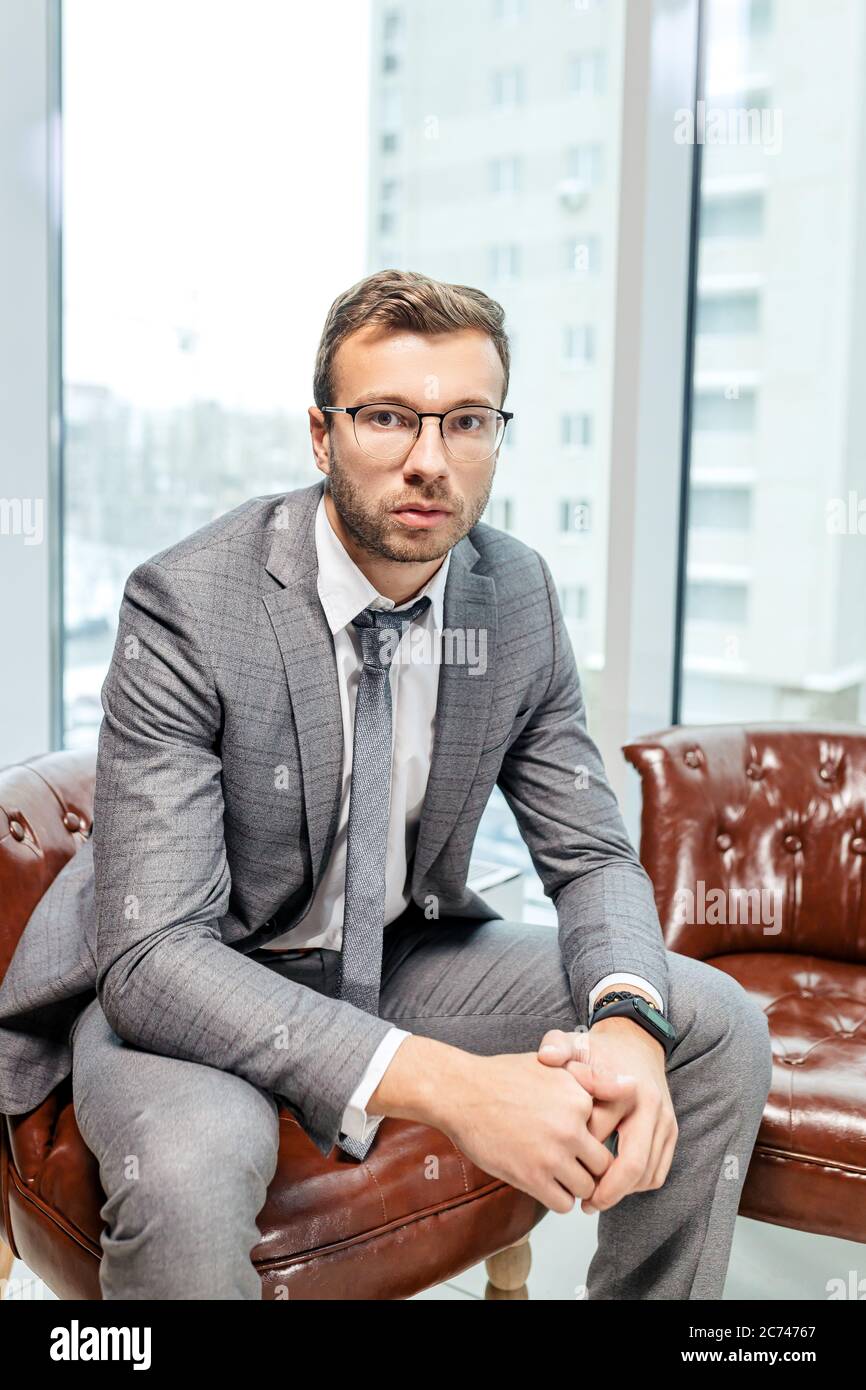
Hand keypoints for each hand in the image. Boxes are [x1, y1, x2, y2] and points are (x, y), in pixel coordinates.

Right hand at [433, 1051, 616, 1214]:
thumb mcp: (553, 1065)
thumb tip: (632, 1085)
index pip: (610, 1132)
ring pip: (586, 1187)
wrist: (461, 1092)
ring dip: (575, 1185)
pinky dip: (558, 1198)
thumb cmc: (503, 1078)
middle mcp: (572, 1127)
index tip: (579, 1137)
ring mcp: (553, 1154)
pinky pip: (564, 1203)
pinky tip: (543, 1182)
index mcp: (580, 1098)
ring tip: (555, 1173)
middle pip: (603, 1164)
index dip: (595, 1137)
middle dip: (590, 1167)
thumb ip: (593, 1077)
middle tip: (572, 1163)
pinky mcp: (532, 1177)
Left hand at [537, 1023, 677, 1213]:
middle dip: (608, 1190)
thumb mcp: (575, 1042)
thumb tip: (546, 1057)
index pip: (601, 1132)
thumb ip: (557, 1046)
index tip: (561, 1170)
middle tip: (585, 1204)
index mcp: (626, 1088)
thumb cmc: (600, 1050)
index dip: (579, 1154)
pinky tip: (614, 1186)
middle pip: (633, 1164)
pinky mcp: (671, 1132)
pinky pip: (658, 1172)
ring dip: (623, 1192)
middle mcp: (651, 1107)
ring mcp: (665, 1122)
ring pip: (648, 1174)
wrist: (635, 1042)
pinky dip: (637, 1185)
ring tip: (595, 1199)